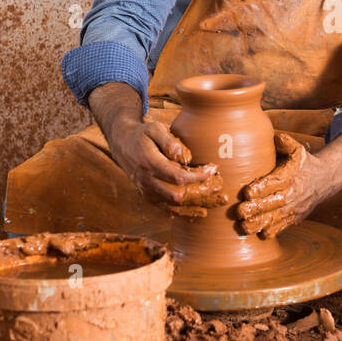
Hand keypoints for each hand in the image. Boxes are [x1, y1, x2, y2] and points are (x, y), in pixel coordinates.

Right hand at [107, 116, 226, 216]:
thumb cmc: (143, 134)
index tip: (212, 170)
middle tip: (218, 187)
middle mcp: (146, 181)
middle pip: (178, 196)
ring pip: (173, 206)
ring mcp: (145, 191)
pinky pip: (166, 209)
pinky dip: (183, 211)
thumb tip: (183, 155)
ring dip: (195, 205)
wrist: (123, 143)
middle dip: (200, 193)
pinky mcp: (147, 196)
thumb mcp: (154, 128)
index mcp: (149, 163)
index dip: (197, 177)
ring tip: (215, 201)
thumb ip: (169, 141)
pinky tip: (199, 210)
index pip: (177, 177)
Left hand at [235, 132, 316, 238]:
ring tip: (243, 226)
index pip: (273, 183)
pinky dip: (269, 232)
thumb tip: (271, 134)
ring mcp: (293, 208)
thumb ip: (284, 142)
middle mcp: (291, 194)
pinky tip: (257, 233)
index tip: (246, 192)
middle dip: (254, 209)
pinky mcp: (294, 218)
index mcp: (288, 176)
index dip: (259, 189)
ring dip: (258, 224)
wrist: (325, 180)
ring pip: (274, 219)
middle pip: (271, 204)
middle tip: (239, 212)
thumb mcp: (297, 149)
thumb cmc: (305, 164)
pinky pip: (281, 228)